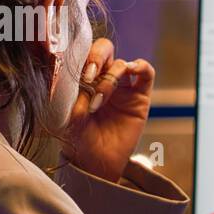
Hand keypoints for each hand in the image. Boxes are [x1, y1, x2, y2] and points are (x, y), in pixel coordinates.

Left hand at [64, 38, 153, 182]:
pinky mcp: (140, 96)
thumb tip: (84, 82)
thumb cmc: (79, 140)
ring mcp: (122, 87)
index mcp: (82, 79)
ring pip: (121, 64)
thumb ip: (73, 97)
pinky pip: (146, 73)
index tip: (76, 75)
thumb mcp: (68, 118)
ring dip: (110, 78)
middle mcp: (102, 79)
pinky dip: (141, 66)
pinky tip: (133, 70)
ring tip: (101, 99)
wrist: (97, 163)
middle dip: (96, 57)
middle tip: (90, 77)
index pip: (83, 54)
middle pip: (103, 51)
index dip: (80, 57)